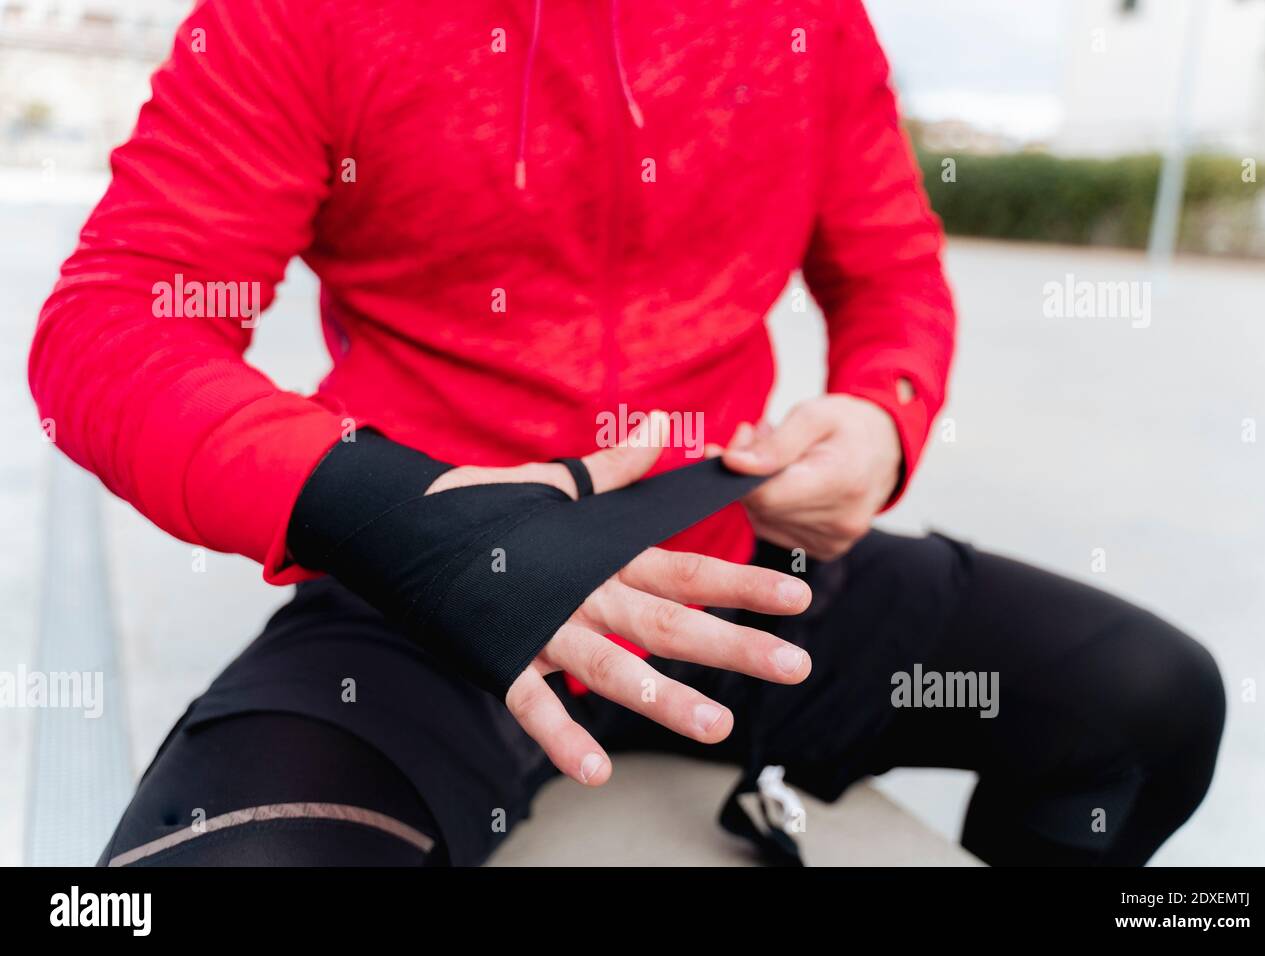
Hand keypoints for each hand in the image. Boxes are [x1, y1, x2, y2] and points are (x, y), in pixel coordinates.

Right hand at [426, 412, 813, 786]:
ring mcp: (543, 626)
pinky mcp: (500, 655)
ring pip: (613, 666)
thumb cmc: (487, 508)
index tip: (799, 598)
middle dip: (735, 646)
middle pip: (670, 622)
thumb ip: (616, 472)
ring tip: (719, 727)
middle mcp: (585, 592)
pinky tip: (597, 771)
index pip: (688, 571)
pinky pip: (533, 704)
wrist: (406, 524)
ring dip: (666, 698)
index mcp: (604, 554)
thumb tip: (663, 430)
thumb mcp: (556, 484)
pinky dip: (562, 735)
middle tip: (795, 667)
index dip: (745, 585)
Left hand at [718, 394, 901, 560]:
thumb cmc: (849, 427)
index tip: (724, 452)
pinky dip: (769, 506)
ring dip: (755, 489)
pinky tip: (783, 482)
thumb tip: (733, 465)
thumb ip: (774, 444)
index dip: (737, 476)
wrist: (886, 450)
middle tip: (751, 439)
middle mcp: (841, 520)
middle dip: (745, 475)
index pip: (768, 496)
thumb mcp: (814, 415)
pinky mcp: (825, 549)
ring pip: (763, 521)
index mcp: (842, 481)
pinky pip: (775, 530)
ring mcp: (835, 540)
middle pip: (763, 508)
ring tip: (773, 457)